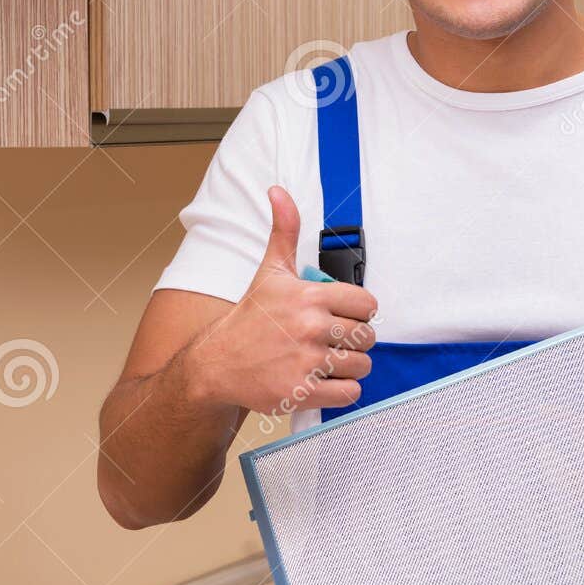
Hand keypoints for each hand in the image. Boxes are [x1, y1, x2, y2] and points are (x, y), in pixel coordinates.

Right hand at [190, 186, 377, 413]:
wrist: (217, 362)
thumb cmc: (250, 318)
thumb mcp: (269, 270)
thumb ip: (283, 230)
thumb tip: (279, 191)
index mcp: (308, 296)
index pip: (367, 305)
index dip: (359, 312)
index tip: (342, 316)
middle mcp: (309, 327)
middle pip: (366, 337)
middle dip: (355, 340)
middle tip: (333, 341)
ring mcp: (306, 361)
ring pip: (361, 365)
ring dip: (351, 367)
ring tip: (328, 361)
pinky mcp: (302, 391)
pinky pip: (349, 393)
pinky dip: (343, 390)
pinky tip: (325, 381)